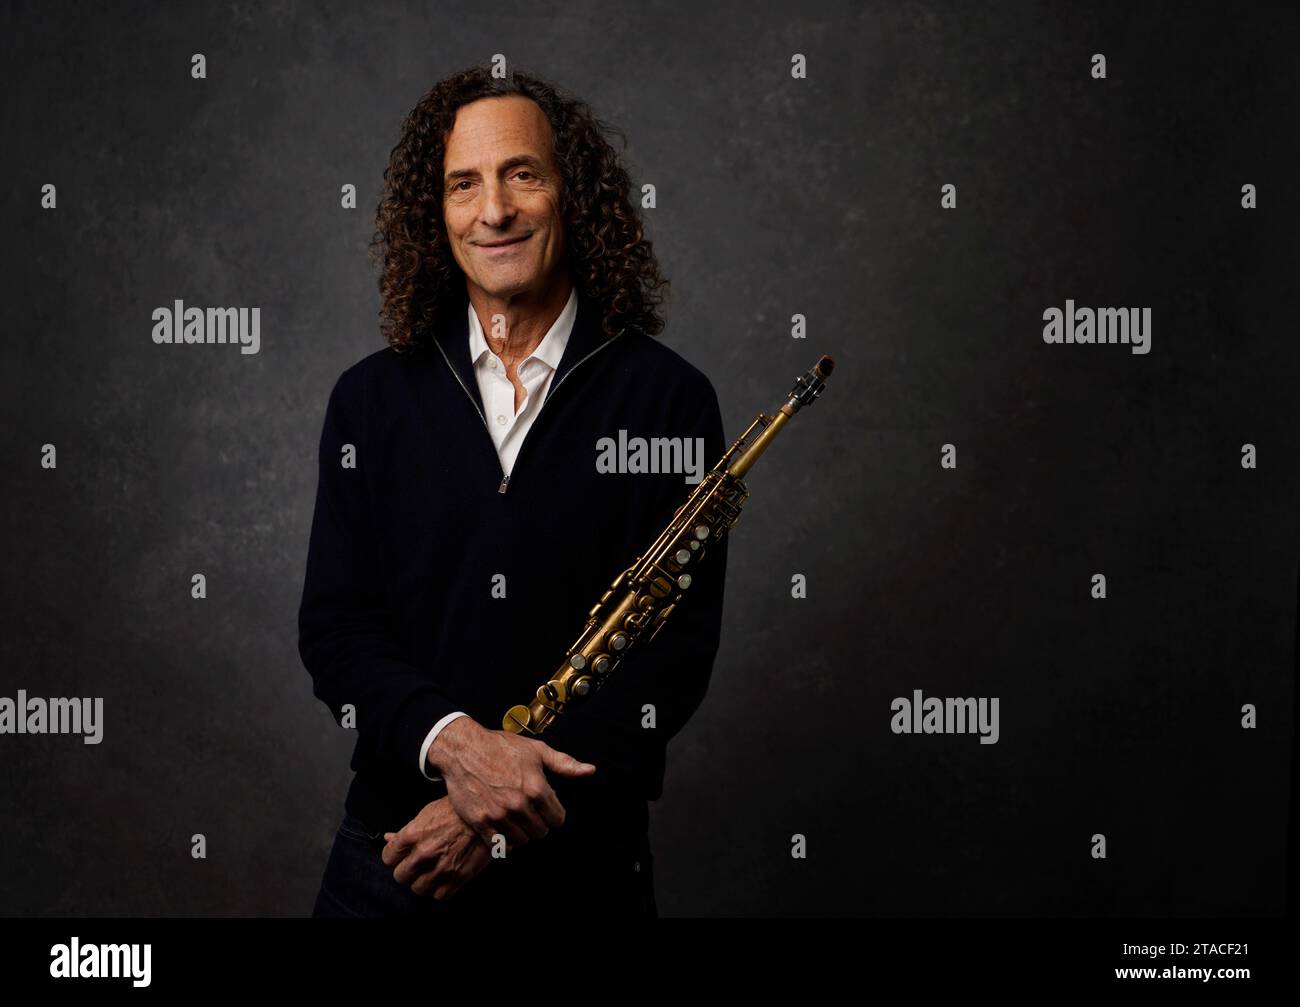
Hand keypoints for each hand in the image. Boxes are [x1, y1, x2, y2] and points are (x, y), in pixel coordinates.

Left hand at [381, 797, 492, 899]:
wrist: (486, 814)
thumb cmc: (457, 811)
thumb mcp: (427, 813)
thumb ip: (406, 830)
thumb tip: (389, 838)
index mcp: (412, 835)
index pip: (388, 858)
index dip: (394, 857)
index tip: (400, 856)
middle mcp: (424, 853)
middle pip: (400, 876)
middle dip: (406, 870)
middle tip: (415, 864)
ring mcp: (441, 867)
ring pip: (418, 889)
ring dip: (422, 882)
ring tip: (430, 871)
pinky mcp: (458, 877)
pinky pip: (439, 895)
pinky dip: (440, 889)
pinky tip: (443, 878)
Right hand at [426, 717, 596, 848]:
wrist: (464, 750)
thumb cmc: (501, 747)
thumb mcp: (537, 750)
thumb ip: (564, 764)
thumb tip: (590, 771)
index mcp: (537, 788)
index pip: (558, 819)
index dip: (554, 814)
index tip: (546, 809)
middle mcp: (519, 804)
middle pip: (541, 832)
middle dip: (539, 823)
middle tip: (530, 813)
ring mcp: (499, 815)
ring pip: (522, 840)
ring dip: (522, 832)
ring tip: (516, 819)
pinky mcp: (481, 822)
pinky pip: (500, 845)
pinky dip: (504, 840)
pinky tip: (502, 827)